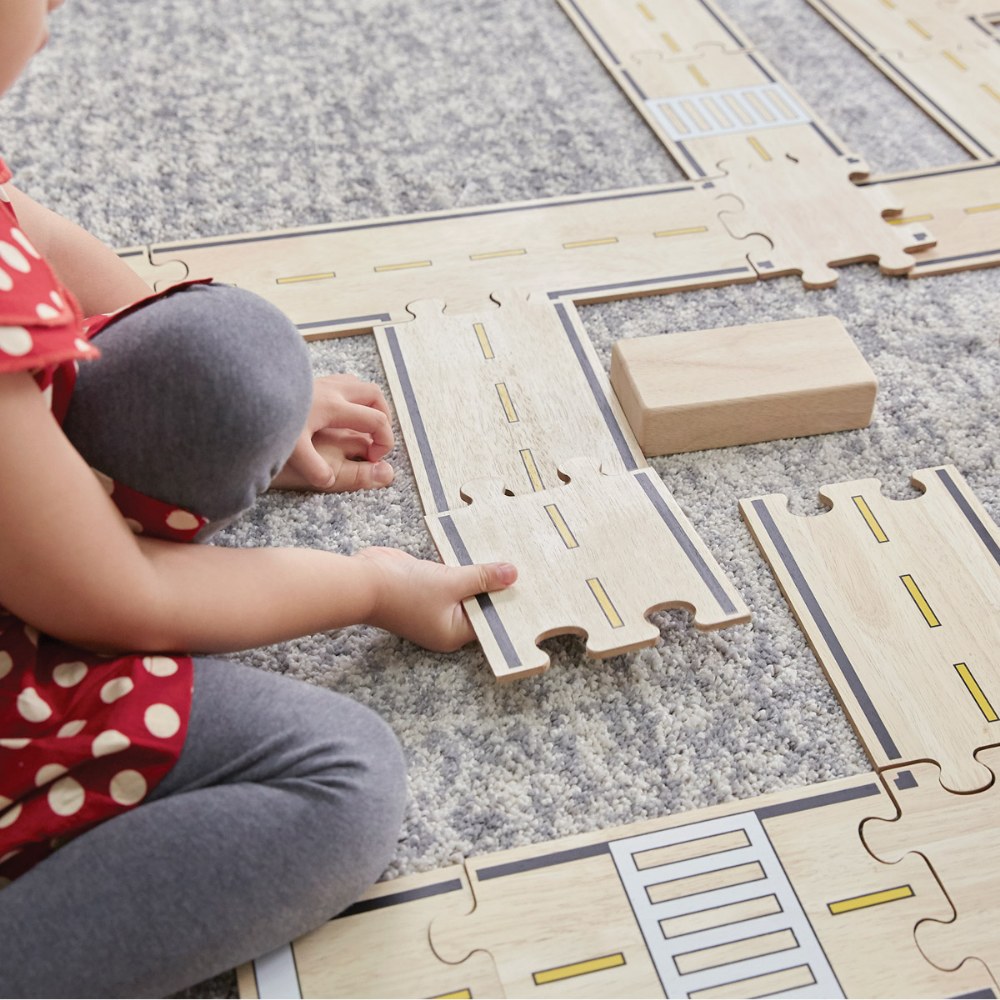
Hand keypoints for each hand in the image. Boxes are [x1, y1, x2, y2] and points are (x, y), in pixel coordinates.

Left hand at [272, 374, 395, 491]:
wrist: (247, 388)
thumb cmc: (268, 418)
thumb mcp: (292, 449)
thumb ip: (313, 468)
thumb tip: (328, 481)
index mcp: (335, 407)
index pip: (377, 421)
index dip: (384, 441)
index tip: (373, 458)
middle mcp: (333, 390)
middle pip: (375, 396)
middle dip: (383, 419)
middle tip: (375, 440)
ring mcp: (322, 381)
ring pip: (359, 386)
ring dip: (368, 406)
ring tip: (362, 427)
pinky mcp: (311, 380)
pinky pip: (342, 383)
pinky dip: (350, 397)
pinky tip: (337, 415)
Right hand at [355, 547, 516, 651]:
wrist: (363, 579)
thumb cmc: (404, 591)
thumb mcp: (451, 583)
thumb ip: (482, 578)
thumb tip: (513, 575)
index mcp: (454, 633)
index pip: (491, 622)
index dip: (509, 605)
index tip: (531, 588)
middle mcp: (446, 624)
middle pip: (481, 605)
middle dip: (497, 587)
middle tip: (526, 569)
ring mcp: (436, 606)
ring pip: (467, 590)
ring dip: (481, 575)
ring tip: (509, 556)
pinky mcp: (428, 587)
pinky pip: (453, 578)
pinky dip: (464, 568)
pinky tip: (481, 552)